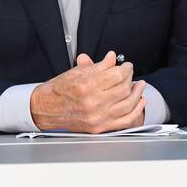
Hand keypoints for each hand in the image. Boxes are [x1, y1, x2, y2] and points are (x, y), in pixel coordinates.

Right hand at [30, 51, 145, 132]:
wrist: (46, 109)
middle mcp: (93, 103)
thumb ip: (98, 66)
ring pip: (127, 104)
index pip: (116, 75)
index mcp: (86, 86)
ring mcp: (97, 117)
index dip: (125, 68)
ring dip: (137, 93)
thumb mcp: (76, 72)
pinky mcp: (99, 127)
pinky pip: (125, 120)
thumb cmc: (58, 90)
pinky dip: (136, 111)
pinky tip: (139, 102)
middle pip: (123, 88)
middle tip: (130, 73)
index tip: (127, 65)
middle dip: (130, 78)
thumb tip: (112, 58)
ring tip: (140, 85)